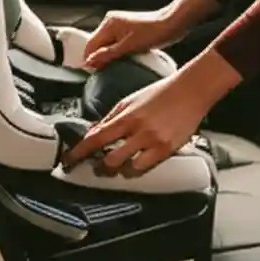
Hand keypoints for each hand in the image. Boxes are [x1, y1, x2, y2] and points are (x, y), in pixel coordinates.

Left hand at [63, 50, 241, 174]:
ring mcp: (153, 142)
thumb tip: (93, 133)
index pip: (95, 138)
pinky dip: (137, 168)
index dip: (79, 152)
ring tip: (119, 165)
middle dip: (100, 166)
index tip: (68, 161)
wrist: (191, 90)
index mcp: (125, 116)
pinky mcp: (167, 150)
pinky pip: (146, 168)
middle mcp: (137, 130)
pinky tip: (136, 163)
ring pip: (127, 168)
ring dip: (119, 170)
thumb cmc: (160, 93)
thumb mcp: (130, 101)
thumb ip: (111, 117)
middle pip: (109, 159)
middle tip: (98, 166)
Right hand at [82, 10, 183, 70]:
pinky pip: (115, 42)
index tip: (93, 71)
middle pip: (97, 44)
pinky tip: (122, 58)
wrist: (171, 23)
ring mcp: (119, 25)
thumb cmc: (153, 32)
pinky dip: (116, 51)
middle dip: (99, 57)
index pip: (91, 44)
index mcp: (108, 24)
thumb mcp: (128, 47)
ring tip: (114, 65)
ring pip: (106, 44)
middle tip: (105, 71)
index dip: (90, 59)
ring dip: (108, 55)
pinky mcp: (126, 29)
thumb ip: (107, 54)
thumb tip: (90, 61)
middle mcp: (111, 22)